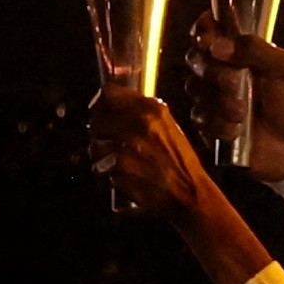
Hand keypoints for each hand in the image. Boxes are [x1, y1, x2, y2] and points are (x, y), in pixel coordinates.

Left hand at [85, 85, 207, 215]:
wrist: (189, 191)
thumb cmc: (180, 162)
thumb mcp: (168, 126)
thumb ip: (143, 113)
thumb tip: (116, 108)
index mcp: (151, 109)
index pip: (109, 92)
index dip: (100, 103)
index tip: (101, 112)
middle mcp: (138, 122)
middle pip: (97, 119)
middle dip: (99, 133)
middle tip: (108, 143)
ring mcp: (126, 144)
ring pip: (94, 144)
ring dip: (101, 155)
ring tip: (117, 162)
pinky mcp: (118, 166)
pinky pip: (98, 166)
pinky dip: (105, 173)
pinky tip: (120, 175)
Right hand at [196, 18, 283, 179]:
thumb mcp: (283, 68)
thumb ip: (255, 49)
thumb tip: (218, 45)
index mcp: (240, 52)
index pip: (207, 30)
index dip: (203, 32)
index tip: (208, 41)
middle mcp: (222, 71)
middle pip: (195, 58)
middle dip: (213, 71)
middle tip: (235, 83)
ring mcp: (214, 98)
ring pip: (194, 88)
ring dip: (218, 101)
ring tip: (243, 113)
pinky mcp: (210, 125)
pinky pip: (198, 117)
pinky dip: (218, 124)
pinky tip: (238, 130)